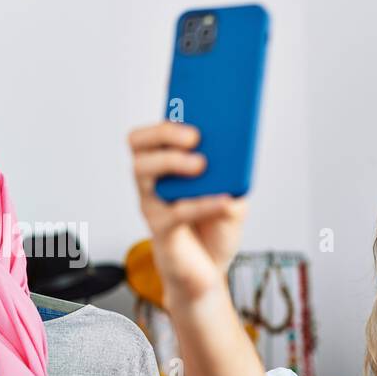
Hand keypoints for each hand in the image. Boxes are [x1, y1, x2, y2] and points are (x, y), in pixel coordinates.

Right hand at [128, 121, 247, 303]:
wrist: (208, 273)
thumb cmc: (215, 229)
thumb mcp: (235, 198)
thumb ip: (235, 178)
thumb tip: (236, 161)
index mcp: (167, 164)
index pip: (155, 131)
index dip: (167, 115)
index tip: (189, 102)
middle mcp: (153, 178)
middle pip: (139, 143)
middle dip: (164, 132)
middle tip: (195, 136)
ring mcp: (152, 202)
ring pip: (144, 170)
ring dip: (172, 162)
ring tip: (202, 164)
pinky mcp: (160, 229)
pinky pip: (175, 212)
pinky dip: (202, 203)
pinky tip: (223, 200)